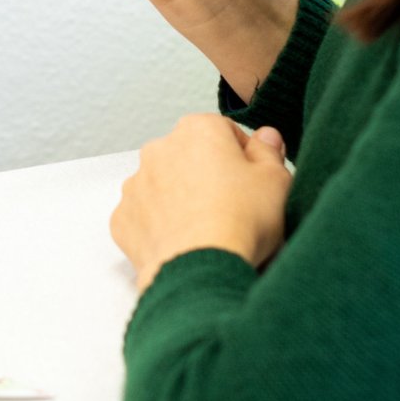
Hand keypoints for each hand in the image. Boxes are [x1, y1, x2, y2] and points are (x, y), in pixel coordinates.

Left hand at [110, 114, 291, 289]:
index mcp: (197, 130)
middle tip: (234, 207)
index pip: (225, 132)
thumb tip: (266, 137)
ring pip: (164, 185)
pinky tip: (183, 242)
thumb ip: (269, 152)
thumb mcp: (276, 180)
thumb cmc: (241, 220)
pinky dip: (161, 225)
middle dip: (209, 175)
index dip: (244, 157)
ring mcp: (136, 184)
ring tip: (207, 229)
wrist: (200, 269)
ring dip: (182, 199)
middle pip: (191, 157)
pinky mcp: (123, 218)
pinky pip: (146, 216)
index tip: (255, 180)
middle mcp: (159, 149)